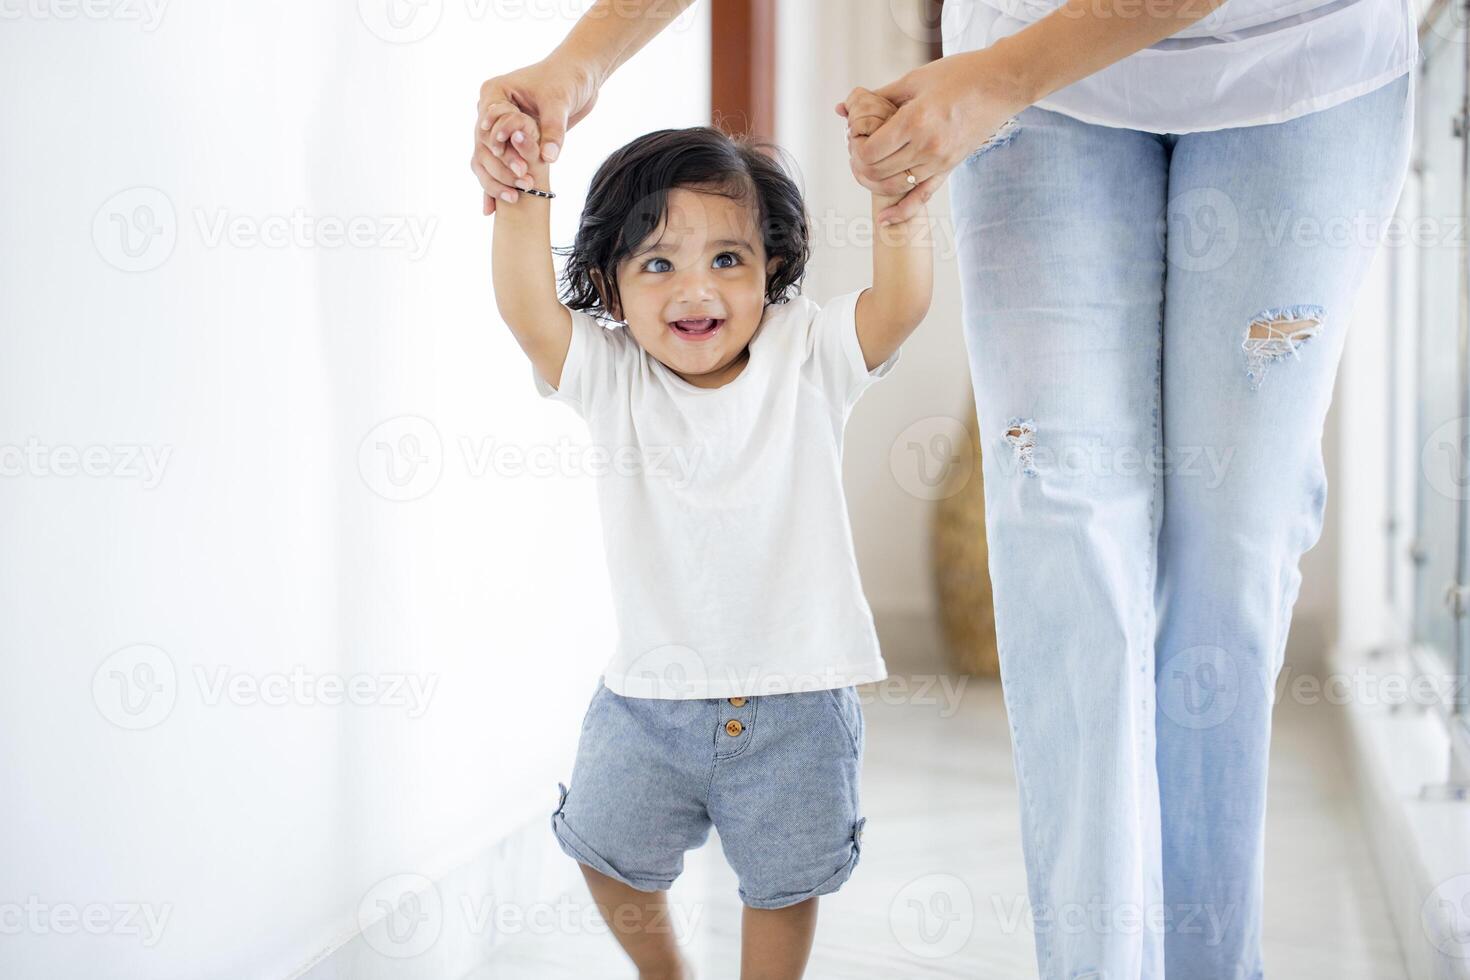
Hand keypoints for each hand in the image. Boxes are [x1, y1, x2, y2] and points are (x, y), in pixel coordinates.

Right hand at [473, 57, 599, 215]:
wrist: (579, 77)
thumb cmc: (566, 80)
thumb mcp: (559, 103)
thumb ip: (552, 130)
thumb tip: (548, 158)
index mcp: (494, 93)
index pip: (487, 126)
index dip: (501, 149)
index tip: (518, 167)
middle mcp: (490, 111)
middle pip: (483, 146)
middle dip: (501, 169)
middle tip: (521, 187)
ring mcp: (498, 128)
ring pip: (486, 160)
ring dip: (497, 181)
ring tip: (513, 200)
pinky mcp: (511, 142)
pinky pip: (499, 166)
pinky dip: (497, 185)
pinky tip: (493, 210)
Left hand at [837, 50, 1027, 224]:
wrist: (1001, 85)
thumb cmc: (958, 75)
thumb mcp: (913, 80)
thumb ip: (877, 97)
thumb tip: (841, 108)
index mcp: (914, 122)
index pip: (869, 151)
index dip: (854, 147)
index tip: (854, 134)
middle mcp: (926, 148)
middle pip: (877, 171)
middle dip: (859, 163)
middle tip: (857, 148)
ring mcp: (939, 162)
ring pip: (894, 187)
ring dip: (873, 182)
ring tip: (866, 168)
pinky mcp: (949, 169)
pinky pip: (922, 198)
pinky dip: (901, 212)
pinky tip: (885, 220)